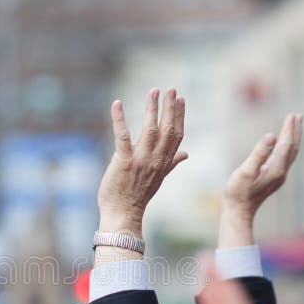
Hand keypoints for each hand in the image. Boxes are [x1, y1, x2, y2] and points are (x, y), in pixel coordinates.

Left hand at [97, 87, 187, 237]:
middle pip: (167, 130)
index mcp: (164, 163)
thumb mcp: (159, 178)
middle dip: (169, 108)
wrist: (123, 214)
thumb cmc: (137, 197)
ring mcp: (140, 161)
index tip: (181, 99)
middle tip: (170, 89)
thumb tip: (186, 154)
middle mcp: (155, 160)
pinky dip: (119, 119)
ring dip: (151, 109)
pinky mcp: (123, 162)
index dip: (180, 116)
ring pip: (150, 130)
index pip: (177, 136)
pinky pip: (123, 137)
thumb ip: (172, 163)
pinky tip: (117, 103)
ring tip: (153, 91)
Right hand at [219, 113, 302, 247]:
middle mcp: (281, 172)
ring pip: (290, 154)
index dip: (289, 129)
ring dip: (293, 138)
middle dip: (295, 131)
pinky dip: (287, 148)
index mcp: (276, 169)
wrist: (238, 212)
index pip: (286, 144)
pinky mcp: (274, 179)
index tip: (292, 115)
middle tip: (298, 115)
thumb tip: (271, 136)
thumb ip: (258, 154)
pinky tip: (283, 145)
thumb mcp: (245, 171)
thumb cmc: (238, 192)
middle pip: (293, 148)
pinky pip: (285, 159)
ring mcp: (279, 177)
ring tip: (294, 126)